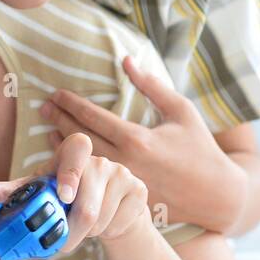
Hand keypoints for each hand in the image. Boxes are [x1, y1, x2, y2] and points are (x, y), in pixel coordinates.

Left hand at [0, 132, 150, 253]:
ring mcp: (122, 173)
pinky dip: (106, 233)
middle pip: (86, 204)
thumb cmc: (64, 197)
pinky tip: (102, 224)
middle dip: (70, 231)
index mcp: (70, 153)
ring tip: (81, 227)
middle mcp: (98, 159)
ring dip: (86, 234)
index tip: (64, 195)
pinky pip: (119, 223)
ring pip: (100, 218)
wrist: (107, 209)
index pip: (76, 147)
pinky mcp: (139, 191)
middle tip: (61, 243)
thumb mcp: (36, 192)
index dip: (71, 171)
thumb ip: (6, 194)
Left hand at [40, 55, 241, 230]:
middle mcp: (124, 163)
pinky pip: (93, 181)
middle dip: (58, 119)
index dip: (70, 104)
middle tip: (43, 107)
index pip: (92, 117)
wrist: (216, 196)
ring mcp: (120, 184)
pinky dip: (78, 167)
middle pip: (80, 138)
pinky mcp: (121, 199)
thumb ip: (151, 86)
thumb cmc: (200, 148)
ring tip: (49, 128)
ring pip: (82, 162)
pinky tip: (67, 157)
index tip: (56, 94)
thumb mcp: (180, 111)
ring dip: (62, 144)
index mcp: (137, 139)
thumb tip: (126, 60)